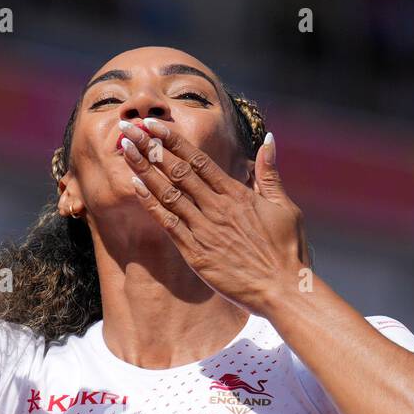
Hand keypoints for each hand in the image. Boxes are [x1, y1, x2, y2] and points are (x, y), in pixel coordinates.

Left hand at [120, 118, 305, 314]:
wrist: (283, 290)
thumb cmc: (288, 251)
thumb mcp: (285, 207)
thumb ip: (270, 174)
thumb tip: (269, 140)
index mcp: (237, 194)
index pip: (198, 160)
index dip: (172, 140)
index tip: (153, 124)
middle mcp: (217, 208)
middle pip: (178, 171)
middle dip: (150, 147)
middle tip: (128, 129)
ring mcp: (205, 231)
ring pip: (168, 194)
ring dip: (145, 171)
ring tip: (125, 151)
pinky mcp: (196, 254)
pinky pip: (169, 224)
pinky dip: (152, 205)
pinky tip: (136, 188)